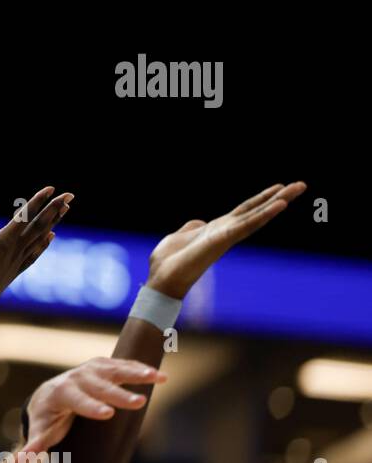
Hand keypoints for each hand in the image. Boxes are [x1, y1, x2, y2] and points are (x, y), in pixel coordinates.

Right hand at [0, 185, 71, 316]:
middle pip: (39, 225)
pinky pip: (35, 253)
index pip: (25, 216)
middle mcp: (16, 249)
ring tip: (65, 210)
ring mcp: (18, 260)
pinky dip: (45, 242)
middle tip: (70, 195)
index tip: (52, 189)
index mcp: (5, 241)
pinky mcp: (15, 270)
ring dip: (53, 221)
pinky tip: (51, 237)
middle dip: (54, 209)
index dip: (38, 201)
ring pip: (40, 237)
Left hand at [22, 357, 167, 454]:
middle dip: (118, 394)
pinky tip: (160, 376)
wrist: (50, 394)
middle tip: (138, 403)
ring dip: (136, 374)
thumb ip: (33, 448)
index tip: (107, 413)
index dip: (91, 406)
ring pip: (115, 370)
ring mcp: (91, 369)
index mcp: (61, 394)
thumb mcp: (42, 433)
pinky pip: (124, 365)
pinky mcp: (104, 366)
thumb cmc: (48, 420)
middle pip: (99, 385)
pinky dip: (141, 369)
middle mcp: (76, 377)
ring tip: (158, 378)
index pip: (77, 400)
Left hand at [147, 182, 306, 298]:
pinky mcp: (222, 240)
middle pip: (257, 210)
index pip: (245, 210)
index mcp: (218, 228)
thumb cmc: (169, 262)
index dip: (262, 199)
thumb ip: (192, 228)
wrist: (161, 277)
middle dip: (279, 197)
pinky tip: (279, 205)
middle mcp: (226, 231)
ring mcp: (226, 235)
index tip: (280, 186)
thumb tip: (198, 223)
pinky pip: (247, 225)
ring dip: (278, 201)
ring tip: (297, 188)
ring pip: (258, 215)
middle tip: (301, 184)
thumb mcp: (180, 236)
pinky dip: (264, 215)